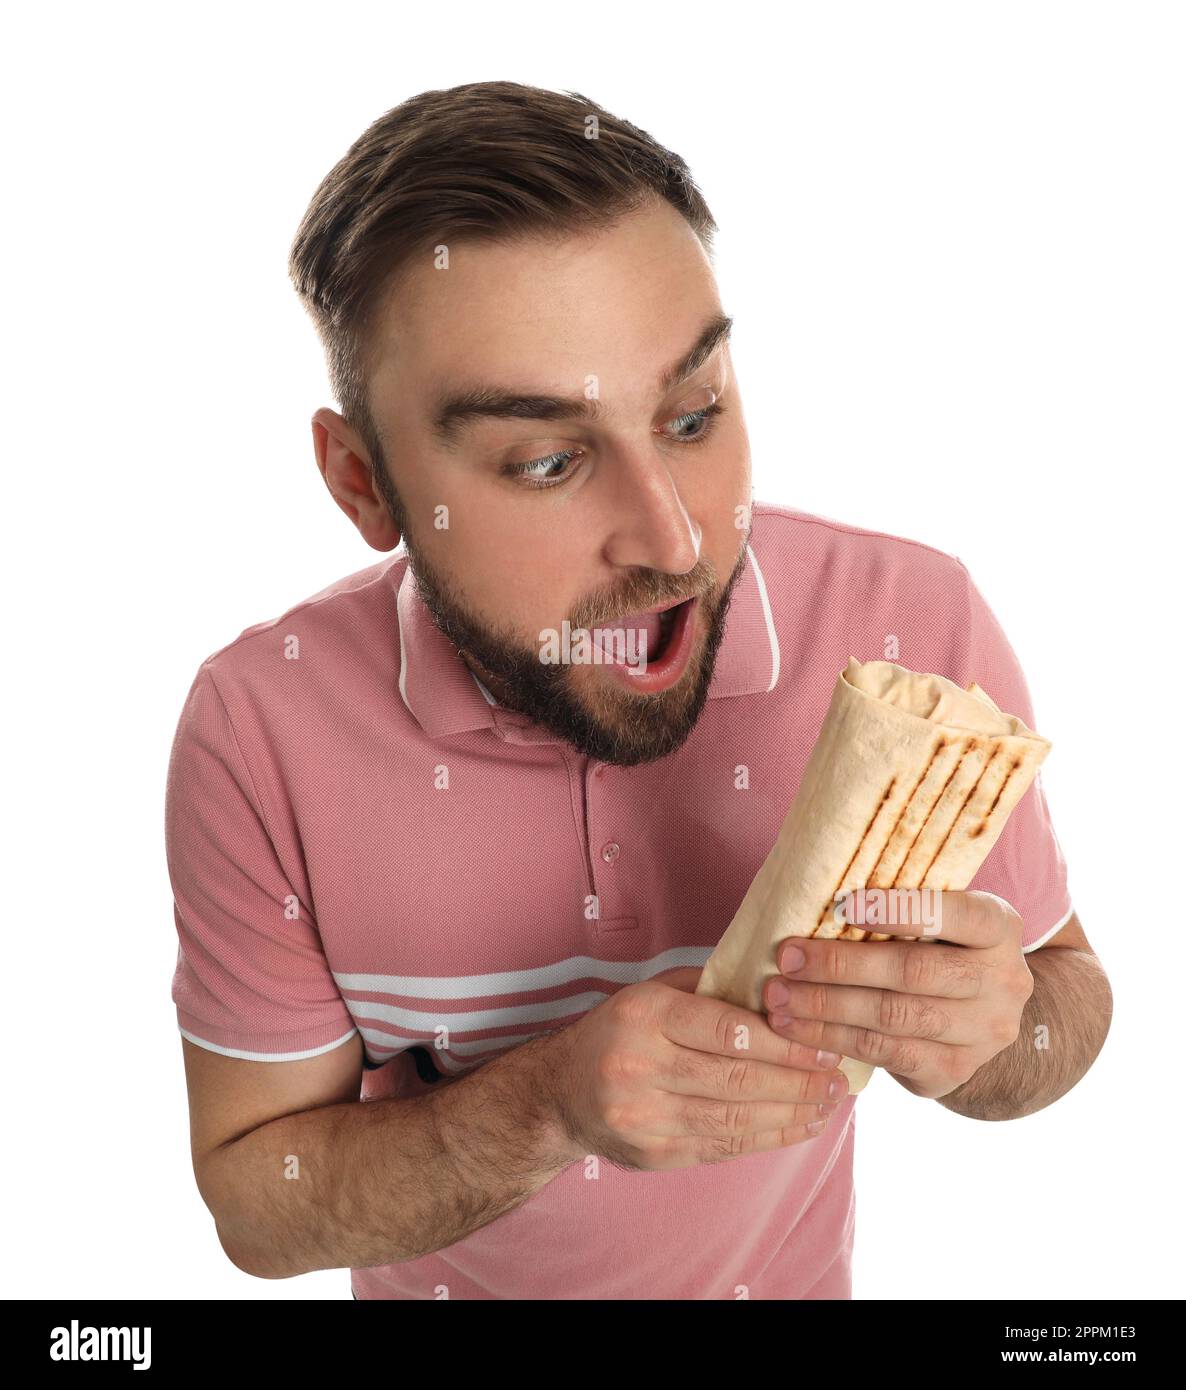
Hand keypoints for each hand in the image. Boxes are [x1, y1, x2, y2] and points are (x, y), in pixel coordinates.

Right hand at [542, 967, 848, 1171]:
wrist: (560, 1095)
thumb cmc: (619, 1032)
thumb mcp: (652, 992)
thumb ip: (708, 988)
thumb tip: (778, 989)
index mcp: (644, 1017)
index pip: (726, 1030)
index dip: (782, 1041)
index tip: (821, 1044)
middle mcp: (641, 1068)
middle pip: (737, 1078)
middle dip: (797, 1081)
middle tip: (837, 1079)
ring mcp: (646, 1117)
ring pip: (735, 1119)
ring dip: (791, 1115)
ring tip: (828, 1105)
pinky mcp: (656, 1155)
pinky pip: (724, 1147)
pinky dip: (768, 1139)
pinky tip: (798, 1127)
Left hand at [763, 890, 1034, 1100]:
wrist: (983, 1017)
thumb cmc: (941, 949)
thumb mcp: (941, 920)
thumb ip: (901, 908)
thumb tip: (817, 897)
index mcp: (998, 927)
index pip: (954, 913)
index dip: (899, 911)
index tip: (842, 907)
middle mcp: (1002, 981)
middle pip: (913, 972)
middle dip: (841, 966)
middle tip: (788, 960)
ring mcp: (983, 1033)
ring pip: (894, 1017)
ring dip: (827, 1008)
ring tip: (780, 999)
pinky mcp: (954, 1070)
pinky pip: (886, 1054)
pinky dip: (835, 1040)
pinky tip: (798, 1031)